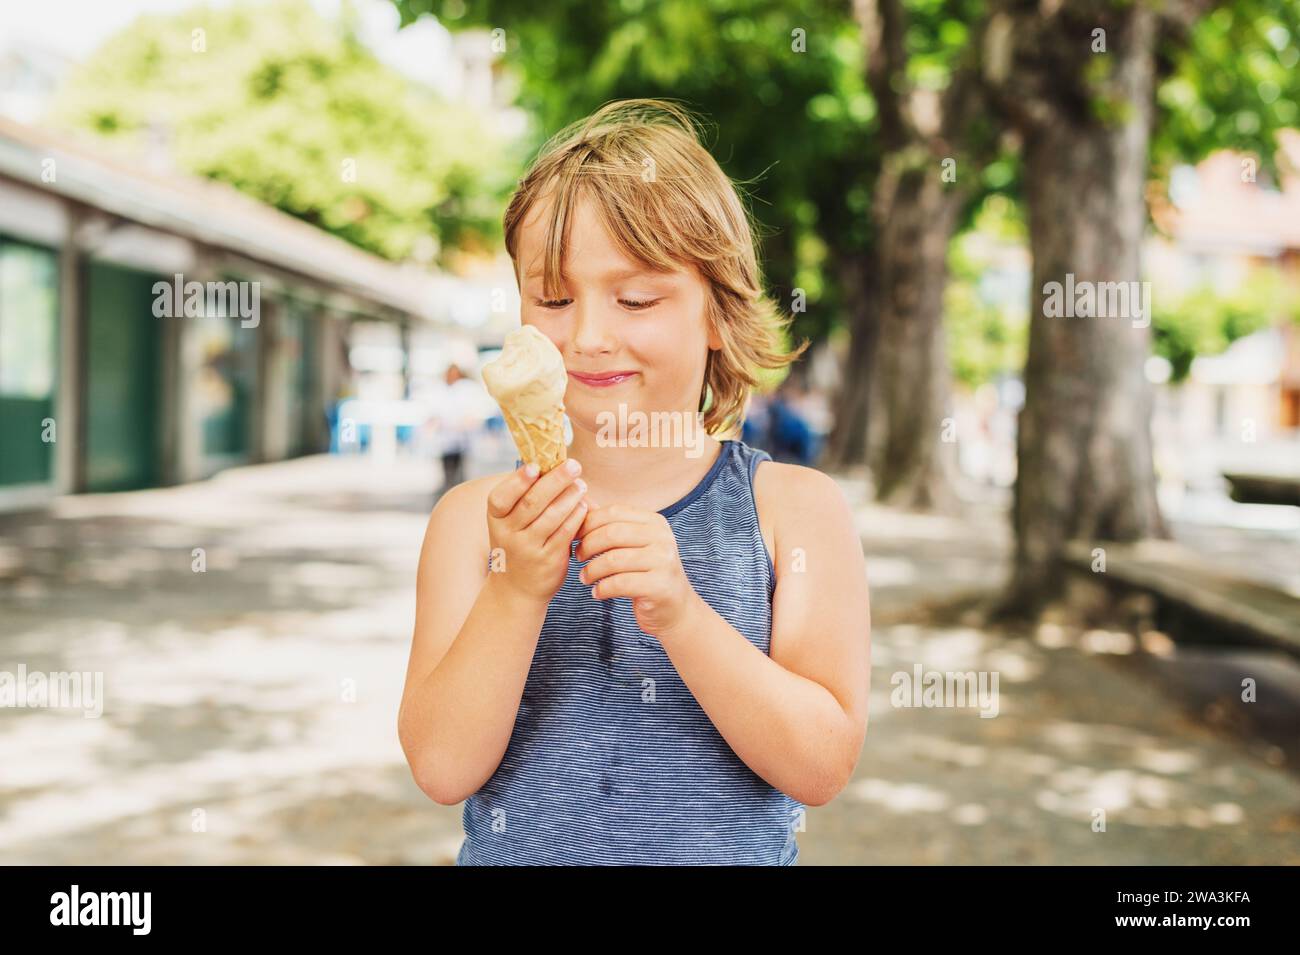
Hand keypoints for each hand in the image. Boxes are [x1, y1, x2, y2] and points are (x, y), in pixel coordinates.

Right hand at [486, 459, 587, 601]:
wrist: (517, 589)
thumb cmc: (518, 542)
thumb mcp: (510, 522)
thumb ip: (524, 496)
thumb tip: (551, 462)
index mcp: (496, 519)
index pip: (501, 497)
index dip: (518, 480)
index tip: (535, 465)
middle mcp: (508, 534)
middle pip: (532, 502)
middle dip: (555, 481)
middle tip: (574, 465)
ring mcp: (528, 549)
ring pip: (552, 517)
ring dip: (570, 497)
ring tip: (581, 484)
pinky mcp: (548, 560)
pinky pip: (565, 533)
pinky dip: (576, 516)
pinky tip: (584, 505)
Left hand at [575, 504, 703, 638]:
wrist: (675, 607)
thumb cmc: (646, 572)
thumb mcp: (631, 544)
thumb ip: (608, 523)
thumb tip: (581, 498)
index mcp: (655, 522)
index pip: (614, 512)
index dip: (588, 523)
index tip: (575, 537)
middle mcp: (662, 538)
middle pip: (612, 533)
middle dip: (588, 545)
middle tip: (578, 557)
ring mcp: (664, 561)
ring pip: (613, 559)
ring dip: (591, 570)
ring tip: (584, 578)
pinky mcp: (659, 586)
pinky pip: (620, 583)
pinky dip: (602, 588)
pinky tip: (597, 593)